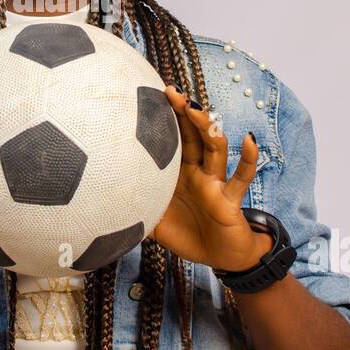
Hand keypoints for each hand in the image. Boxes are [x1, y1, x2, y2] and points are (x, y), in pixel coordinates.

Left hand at [149, 86, 270, 272]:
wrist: (220, 257)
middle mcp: (198, 171)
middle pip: (192, 135)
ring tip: (196, 110)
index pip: (173, 140)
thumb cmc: (189, 235)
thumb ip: (133, 212)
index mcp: (179, 173)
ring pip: (214, 148)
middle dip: (183, 112)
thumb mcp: (154, 223)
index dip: (165, 120)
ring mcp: (215, 182)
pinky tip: (249, 140)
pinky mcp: (229, 198)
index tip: (151, 97)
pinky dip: (248, 158)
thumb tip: (101, 209)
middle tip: (170, 91)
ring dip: (207, 128)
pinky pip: (241, 176)